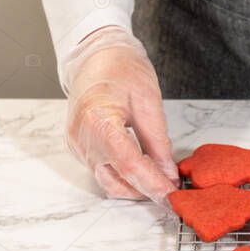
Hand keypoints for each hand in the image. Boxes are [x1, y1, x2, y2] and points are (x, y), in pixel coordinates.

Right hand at [64, 26, 177, 203]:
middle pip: (116, 180)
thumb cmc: (120, 69)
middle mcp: (81, 139)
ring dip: (134, 187)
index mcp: (97, 122)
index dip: (153, 184)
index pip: (129, 165)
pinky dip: (122, 176)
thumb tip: (168, 173)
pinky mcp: (78, 148)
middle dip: (146, 191)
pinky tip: (142, 169)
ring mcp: (76, 145)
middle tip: (172, 191)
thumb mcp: (148, 101)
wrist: (95, 55)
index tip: (172, 195)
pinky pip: (102, 171)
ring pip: (108, 181)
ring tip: (160, 181)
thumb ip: (158, 142)